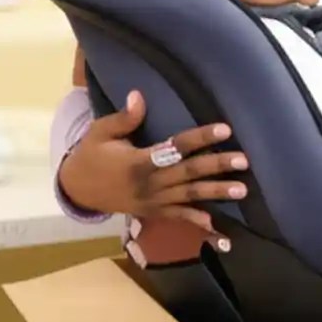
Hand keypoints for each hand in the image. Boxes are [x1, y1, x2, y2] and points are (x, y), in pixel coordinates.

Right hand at [58, 91, 249, 233]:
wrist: (77, 189)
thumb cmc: (92, 155)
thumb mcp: (100, 133)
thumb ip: (123, 118)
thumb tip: (137, 95)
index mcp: (139, 162)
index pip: (176, 147)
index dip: (201, 138)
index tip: (225, 129)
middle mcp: (150, 184)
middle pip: (189, 173)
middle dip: (217, 167)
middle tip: (244, 161)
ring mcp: (153, 201)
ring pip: (189, 196)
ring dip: (216, 193)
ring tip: (242, 190)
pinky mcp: (153, 213)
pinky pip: (178, 218)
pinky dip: (197, 222)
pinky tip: (217, 226)